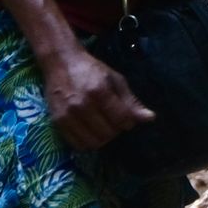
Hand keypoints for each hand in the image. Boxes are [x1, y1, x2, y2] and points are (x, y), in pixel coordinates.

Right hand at [40, 41, 154, 150]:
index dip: (128, 122)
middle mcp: (82, 105)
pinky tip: (89, 130)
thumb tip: (150, 118)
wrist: (61, 63)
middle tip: (112, 120)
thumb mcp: (115, 80)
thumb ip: (131, 101)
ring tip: (101, 125)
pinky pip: (78, 144)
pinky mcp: (57, 122)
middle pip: (109, 133)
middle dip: (115, 129)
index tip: (125, 117)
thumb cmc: (91, 70)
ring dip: (102, 138)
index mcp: (99, 91)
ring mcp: (67, 115)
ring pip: (94, 142)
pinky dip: (87, 141)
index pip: (122, 120)